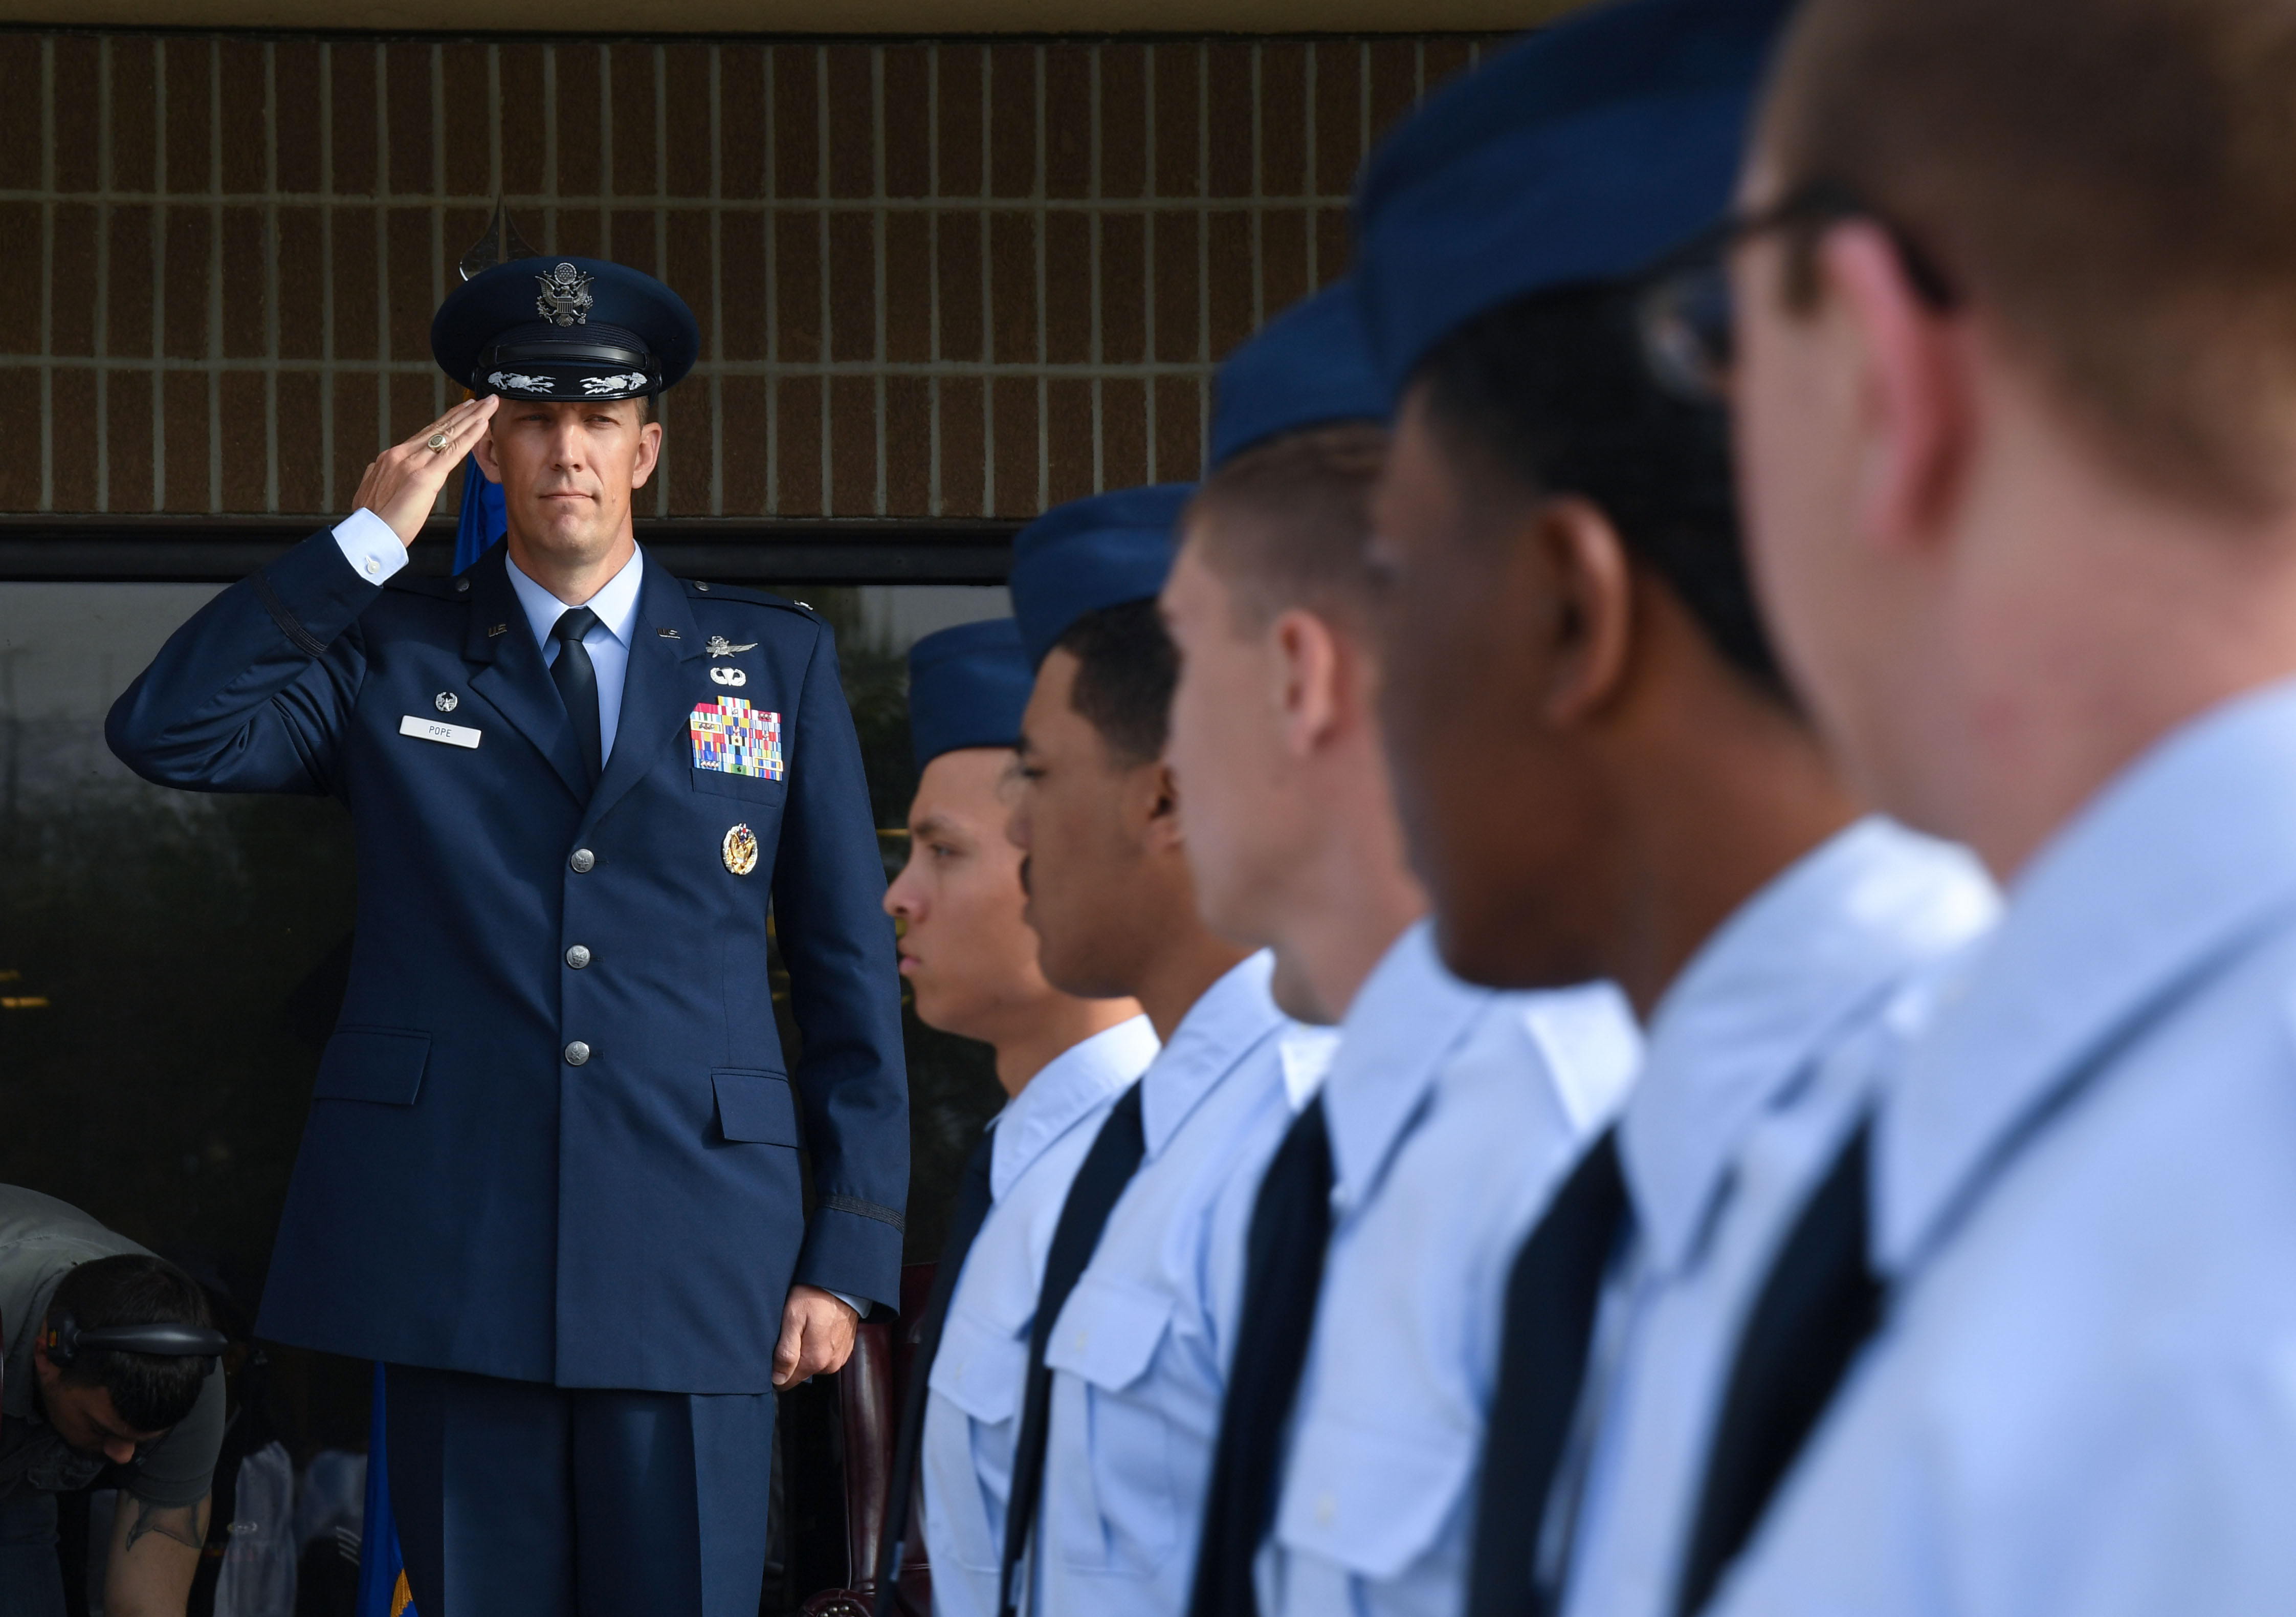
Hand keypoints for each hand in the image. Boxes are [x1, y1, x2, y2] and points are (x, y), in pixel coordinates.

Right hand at [351, 395, 498, 544]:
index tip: (461, 410)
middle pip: (439, 428)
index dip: (446, 421)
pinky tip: (482, 425)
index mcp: (392, 457)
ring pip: (449, 434)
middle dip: (463, 412)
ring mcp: (414, 462)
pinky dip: (470, 436)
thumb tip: (378, 469)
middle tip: (482, 400)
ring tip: (489, 404)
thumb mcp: (372, 490)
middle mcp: (402, 454)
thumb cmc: (372, 519)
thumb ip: (379, 476)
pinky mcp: (426, 476)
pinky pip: (453, 451)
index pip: (425, 435)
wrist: (368, 533)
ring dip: (472, 417)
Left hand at [773, 1283, 859, 1386]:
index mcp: (815, 1360)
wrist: (842, 1282)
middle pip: (799, 1373)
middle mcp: (830, 1364)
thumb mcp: (792, 1318)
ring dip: (806, 1351)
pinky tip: (817, 1328)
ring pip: (812, 1365)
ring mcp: (840, 1357)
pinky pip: (825, 1356)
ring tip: (805, 1327)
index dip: (776, 1368)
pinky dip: (818, 1346)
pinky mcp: (845, 1349)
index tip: (777, 1346)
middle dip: (792, 1357)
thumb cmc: (815, 1295)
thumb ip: (786, 1353)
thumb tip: (778, 1380)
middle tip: (791, 1331)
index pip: (786, 1382)